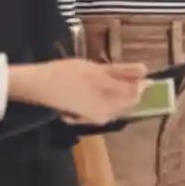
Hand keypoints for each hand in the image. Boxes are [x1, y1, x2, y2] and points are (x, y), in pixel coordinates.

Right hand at [8, 60, 147, 124]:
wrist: (37, 85)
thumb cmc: (67, 75)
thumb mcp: (97, 70)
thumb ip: (123, 72)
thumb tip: (146, 72)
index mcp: (110, 107)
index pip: (136, 95)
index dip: (142, 82)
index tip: (144, 70)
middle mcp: (105, 116)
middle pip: (127, 100)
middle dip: (129, 85)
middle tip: (126, 69)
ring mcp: (95, 116)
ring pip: (115, 101)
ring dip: (117, 88)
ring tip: (108, 72)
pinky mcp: (85, 114)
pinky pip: (104, 103)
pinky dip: (105, 92)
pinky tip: (97, 81)